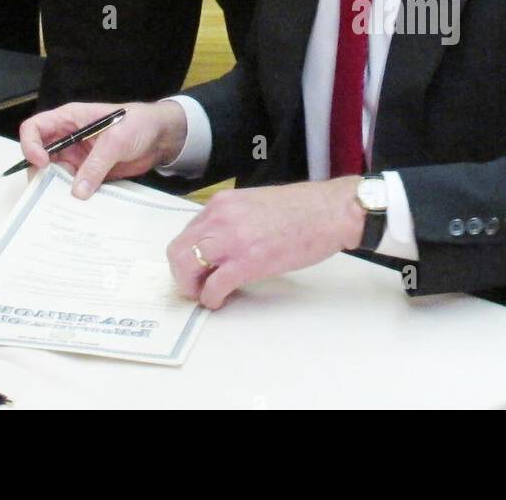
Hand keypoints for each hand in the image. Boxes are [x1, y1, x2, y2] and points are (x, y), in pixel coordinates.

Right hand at [18, 101, 188, 197]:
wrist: (161, 138)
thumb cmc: (139, 124)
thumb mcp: (117, 140)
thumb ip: (96, 164)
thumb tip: (77, 192)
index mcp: (68, 120)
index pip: (35, 128)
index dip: (31, 145)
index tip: (42, 163)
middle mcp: (68, 139)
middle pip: (39, 156)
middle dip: (40, 174)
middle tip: (48, 193)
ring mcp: (77, 158)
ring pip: (55, 176)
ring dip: (56, 190)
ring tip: (62, 207)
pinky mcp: (89, 175)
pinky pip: (73, 188)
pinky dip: (73, 199)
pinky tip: (77, 211)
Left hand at [167, 177, 364, 309]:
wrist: (328, 211)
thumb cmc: (301, 210)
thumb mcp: (254, 205)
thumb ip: (233, 221)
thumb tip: (223, 245)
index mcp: (222, 204)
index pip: (187, 233)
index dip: (188, 256)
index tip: (198, 269)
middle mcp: (220, 218)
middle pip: (177, 250)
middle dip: (182, 274)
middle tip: (196, 286)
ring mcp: (232, 239)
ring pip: (186, 267)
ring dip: (192, 287)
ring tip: (206, 294)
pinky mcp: (247, 262)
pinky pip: (213, 286)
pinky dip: (211, 298)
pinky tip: (220, 300)